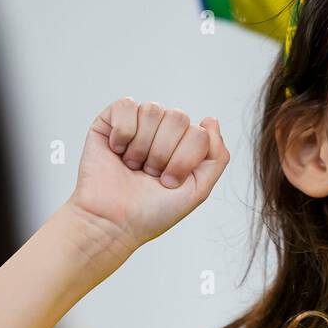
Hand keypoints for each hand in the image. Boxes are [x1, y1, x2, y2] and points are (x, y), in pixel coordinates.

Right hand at [68, 97, 229, 252]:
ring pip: (152, 110)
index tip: (168, 182)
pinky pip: (126, 105)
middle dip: (163, 154)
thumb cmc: (152, 212)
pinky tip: (117, 151)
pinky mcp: (110, 120)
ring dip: (142, 147)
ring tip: (133, 166)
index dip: (184, 160)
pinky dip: (123, 133)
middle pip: (178, 118)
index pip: (199, 133)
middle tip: (149, 174)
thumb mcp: (198, 191)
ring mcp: (138, 124)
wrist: (112, 222)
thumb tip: (211, 120)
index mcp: (184, 146)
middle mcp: (163, 132)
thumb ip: (217, 157)